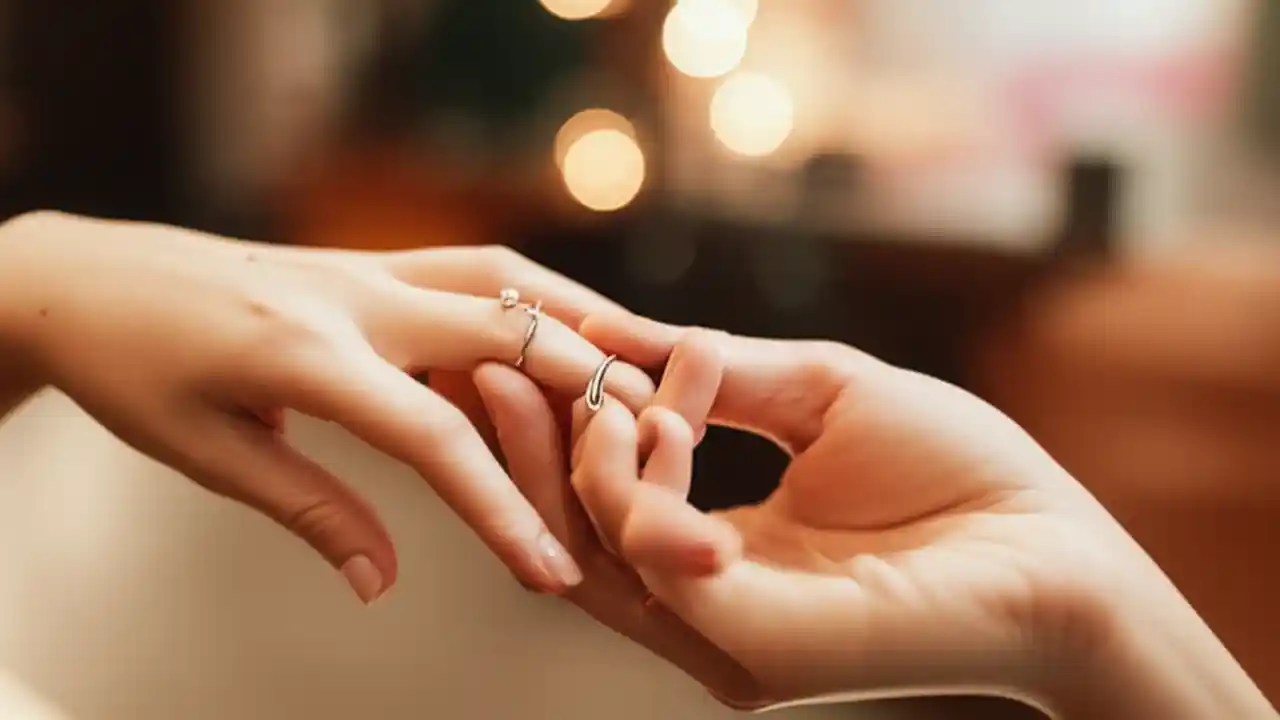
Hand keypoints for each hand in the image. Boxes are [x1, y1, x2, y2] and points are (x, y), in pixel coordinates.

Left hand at [0, 211, 653, 601]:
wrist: (92, 277)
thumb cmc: (137, 370)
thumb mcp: (209, 450)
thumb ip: (311, 510)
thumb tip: (382, 585)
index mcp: (311, 358)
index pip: (438, 439)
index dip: (504, 511)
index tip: (555, 571)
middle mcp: (358, 300)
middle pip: (509, 336)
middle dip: (590, 391)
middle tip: (662, 439)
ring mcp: (370, 268)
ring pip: (508, 282)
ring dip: (586, 318)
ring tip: (655, 354)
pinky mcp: (373, 260)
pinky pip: (478, 269)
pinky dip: (542, 296)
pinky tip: (577, 321)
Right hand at [477, 316, 1272, 716]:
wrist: (1058, 545)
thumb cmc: (960, 471)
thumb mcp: (821, 393)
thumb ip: (721, 376)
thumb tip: (622, 334)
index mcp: (722, 552)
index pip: (609, 501)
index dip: (563, 428)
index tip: (527, 349)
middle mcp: (709, 604)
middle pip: (581, 535)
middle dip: (537, 447)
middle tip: (499, 361)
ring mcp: (728, 633)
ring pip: (604, 555)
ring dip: (580, 460)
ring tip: (578, 380)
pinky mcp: (757, 647)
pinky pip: (662, 571)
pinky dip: (642, 490)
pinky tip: (657, 419)